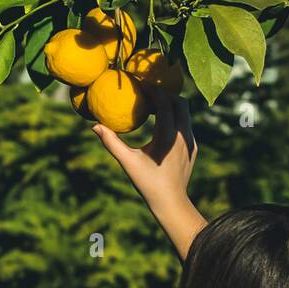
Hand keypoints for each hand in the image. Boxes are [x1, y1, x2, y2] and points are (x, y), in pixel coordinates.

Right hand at [91, 87, 205, 259]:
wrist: (171, 202)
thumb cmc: (147, 183)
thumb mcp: (128, 162)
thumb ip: (112, 143)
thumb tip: (95, 126)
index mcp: (168, 137)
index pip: (165, 103)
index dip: (154, 91)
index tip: (141, 85)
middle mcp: (184, 136)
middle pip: (179, 102)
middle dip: (165, 94)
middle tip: (148, 93)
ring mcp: (191, 141)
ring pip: (185, 112)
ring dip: (171, 105)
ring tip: (154, 106)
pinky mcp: (193, 147)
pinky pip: (186, 125)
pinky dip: (175, 118)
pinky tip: (162, 125)